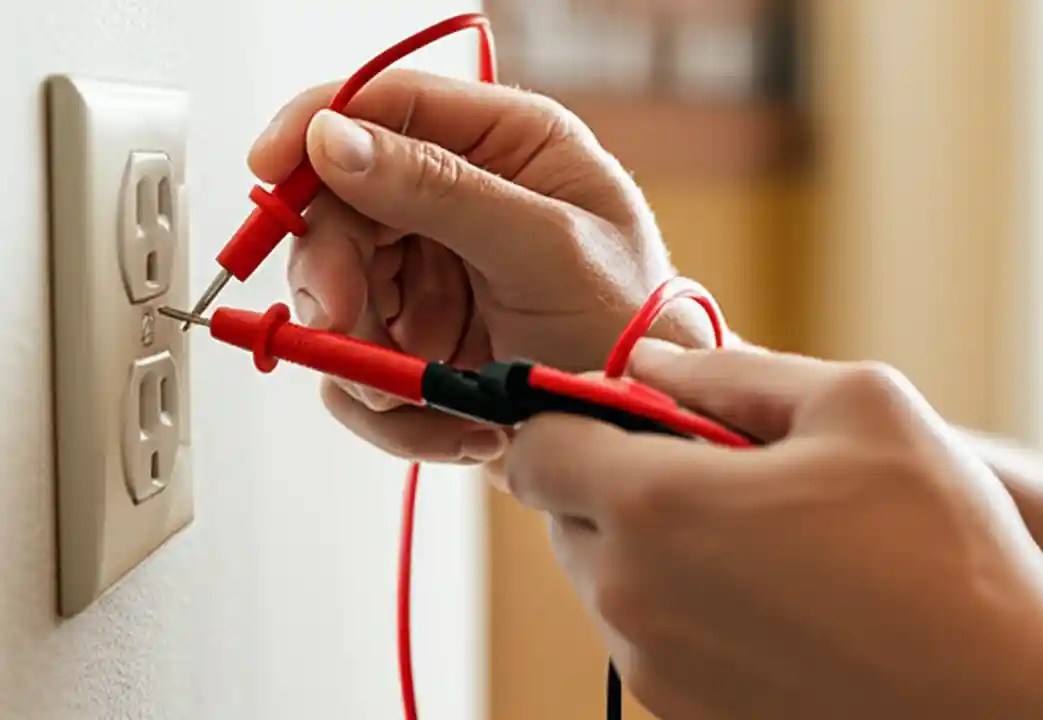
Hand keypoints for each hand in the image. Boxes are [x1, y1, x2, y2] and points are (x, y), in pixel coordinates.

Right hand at [248, 70, 710, 462]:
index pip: (386, 106)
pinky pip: (359, 367)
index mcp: (507, 144)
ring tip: (428, 393)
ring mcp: (434, 272)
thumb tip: (335, 139)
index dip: (315, 130)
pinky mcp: (419, 340)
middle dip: (335, 275)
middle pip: (343, 208)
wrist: (644, 424)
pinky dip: (391, 406)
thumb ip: (439, 190)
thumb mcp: (544, 248)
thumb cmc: (629, 324)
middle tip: (341, 323)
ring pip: (338, 296)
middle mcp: (462, 199)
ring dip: (365, 359)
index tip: (271, 175)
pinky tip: (454, 421)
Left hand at [506, 342, 1042, 718]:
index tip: (619, 405)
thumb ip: (729, 373)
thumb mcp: (857, 405)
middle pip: (565, 516)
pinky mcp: (686, 719)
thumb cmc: (944, 543)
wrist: (1007, 702)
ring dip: (652, 544)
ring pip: (608, 581)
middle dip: (613, 477)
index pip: (538, 448)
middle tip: (709, 463)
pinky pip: (651, 639)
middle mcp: (631, 599)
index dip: (567, 412)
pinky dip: (684, 604)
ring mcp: (655, 671)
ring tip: (762, 533)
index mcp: (656, 506)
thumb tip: (649, 367)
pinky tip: (776, 596)